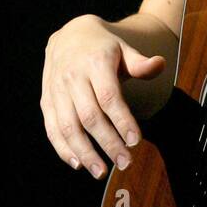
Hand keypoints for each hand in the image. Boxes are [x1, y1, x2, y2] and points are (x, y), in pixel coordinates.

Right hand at [41, 15, 164, 178]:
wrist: (69, 34)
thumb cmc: (104, 48)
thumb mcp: (124, 49)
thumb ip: (140, 63)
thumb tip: (159, 64)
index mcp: (95, 63)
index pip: (109, 97)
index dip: (122, 121)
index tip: (136, 142)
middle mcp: (72, 77)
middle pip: (90, 116)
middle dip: (107, 143)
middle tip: (125, 163)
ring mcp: (56, 90)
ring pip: (68, 126)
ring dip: (84, 152)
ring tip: (100, 171)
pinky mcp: (46, 101)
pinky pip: (52, 128)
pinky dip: (63, 148)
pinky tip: (78, 164)